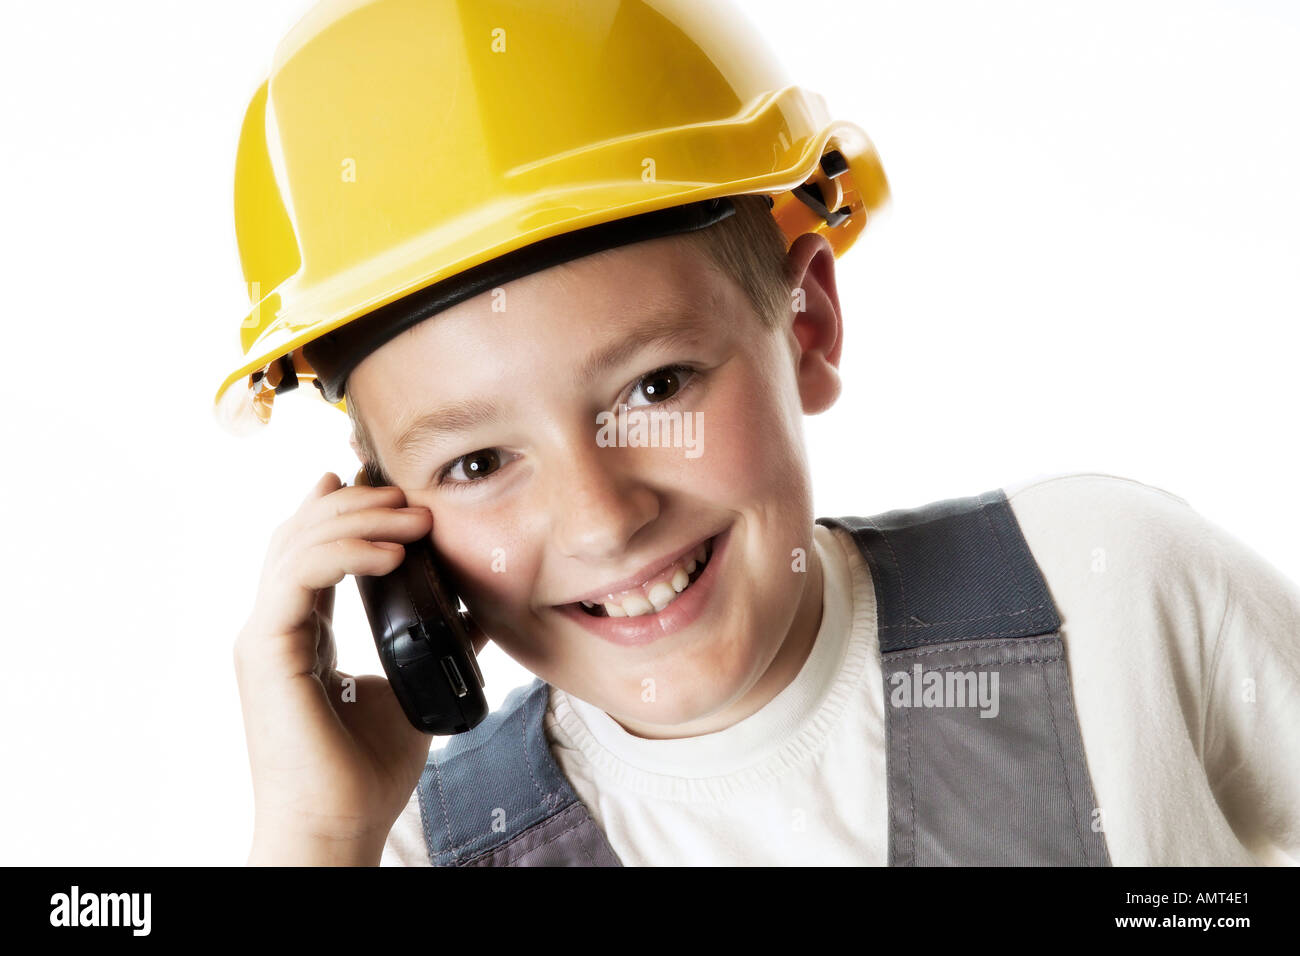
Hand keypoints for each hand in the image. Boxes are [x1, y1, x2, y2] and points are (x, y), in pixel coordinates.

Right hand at [233, 469, 446, 864]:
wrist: (339, 827)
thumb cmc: (365, 773)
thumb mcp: (411, 686)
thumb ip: (432, 643)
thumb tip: (474, 611)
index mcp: (300, 634)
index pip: (312, 552)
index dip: (346, 511)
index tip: (391, 489)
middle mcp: (275, 628)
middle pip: (300, 534)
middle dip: (358, 504)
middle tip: (411, 496)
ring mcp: (264, 638)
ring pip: (296, 544)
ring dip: (360, 519)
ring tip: (414, 517)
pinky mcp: (266, 652)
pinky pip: (300, 577)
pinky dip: (347, 553)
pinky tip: (391, 553)